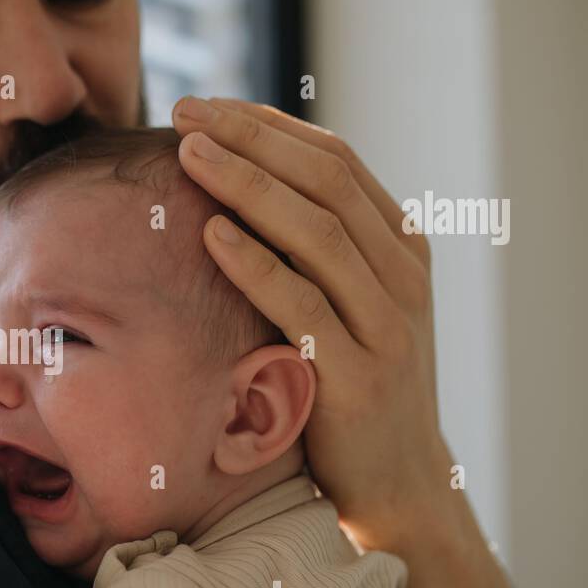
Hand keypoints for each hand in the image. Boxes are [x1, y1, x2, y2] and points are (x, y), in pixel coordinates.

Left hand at [172, 96, 451, 553]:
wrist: (397, 481)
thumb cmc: (351, 384)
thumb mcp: (348, 304)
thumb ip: (316, 249)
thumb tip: (241, 181)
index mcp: (401, 246)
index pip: (335, 159)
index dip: (269, 126)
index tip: (207, 106)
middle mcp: (402, 274)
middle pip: (325, 180)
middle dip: (250, 138)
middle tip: (185, 112)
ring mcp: (388, 322)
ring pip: (317, 231)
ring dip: (247, 184)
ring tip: (188, 154)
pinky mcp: (360, 374)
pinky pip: (302, 304)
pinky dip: (255, 263)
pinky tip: (210, 234)